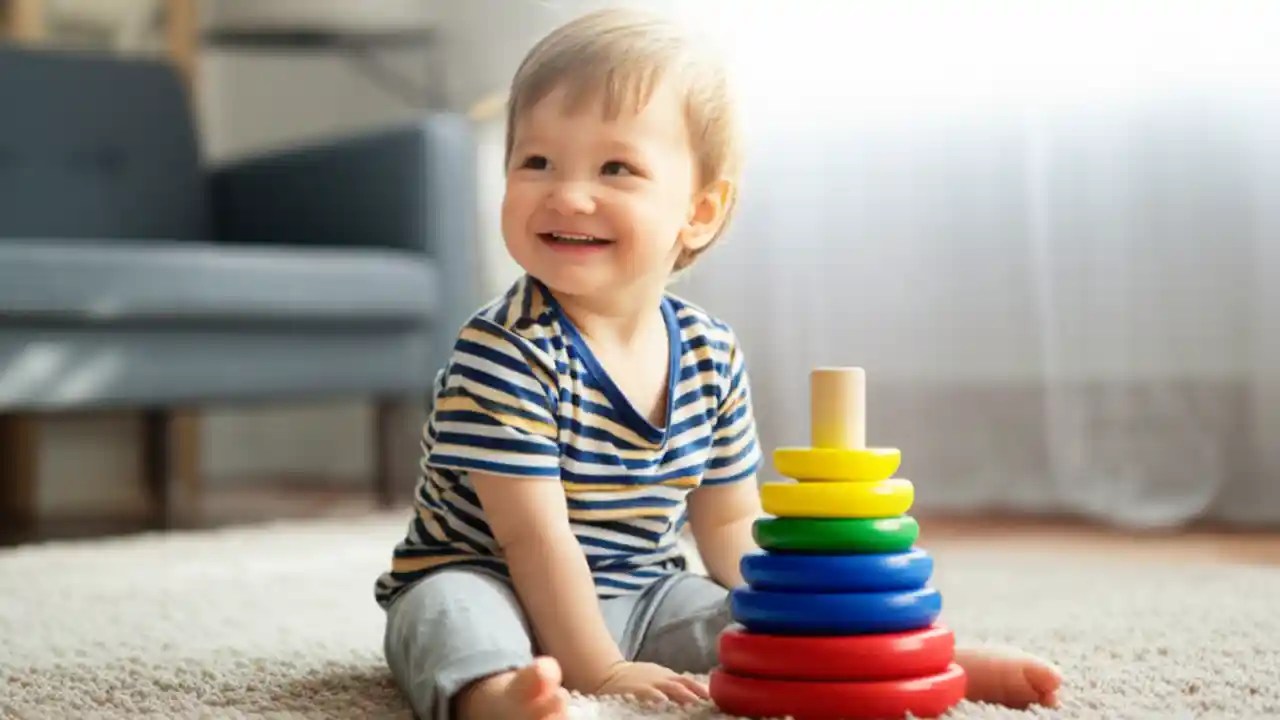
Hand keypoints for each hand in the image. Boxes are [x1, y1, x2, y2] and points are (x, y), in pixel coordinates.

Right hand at [591, 661, 708, 704]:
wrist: (608, 673)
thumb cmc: (636, 679)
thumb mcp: (657, 678)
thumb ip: (674, 686)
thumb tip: (697, 696)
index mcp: (667, 677)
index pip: (688, 682)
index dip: (701, 689)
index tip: (714, 698)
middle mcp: (661, 679)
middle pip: (682, 685)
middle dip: (695, 693)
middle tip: (708, 702)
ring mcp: (649, 684)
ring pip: (669, 689)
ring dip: (682, 695)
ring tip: (694, 703)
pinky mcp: (636, 690)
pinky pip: (648, 694)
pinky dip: (657, 697)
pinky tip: (663, 702)